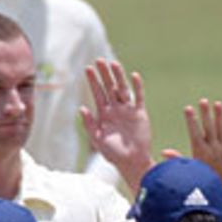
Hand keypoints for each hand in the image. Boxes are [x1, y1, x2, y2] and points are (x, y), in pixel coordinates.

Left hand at [80, 59, 152, 188]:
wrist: (131, 161)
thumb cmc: (112, 153)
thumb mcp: (97, 139)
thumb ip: (89, 124)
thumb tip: (82, 108)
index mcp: (104, 114)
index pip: (97, 94)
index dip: (93, 81)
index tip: (87, 68)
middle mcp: (115, 109)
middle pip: (109, 87)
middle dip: (104, 74)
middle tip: (99, 60)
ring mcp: (127, 110)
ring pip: (122, 89)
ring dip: (118, 76)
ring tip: (113, 63)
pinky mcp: (139, 113)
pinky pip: (138, 97)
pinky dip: (137, 86)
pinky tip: (133, 75)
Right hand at [183, 98, 221, 184]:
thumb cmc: (202, 177)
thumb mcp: (189, 168)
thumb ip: (177, 158)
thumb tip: (163, 152)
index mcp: (200, 152)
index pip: (194, 132)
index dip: (191, 120)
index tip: (188, 109)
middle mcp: (212, 148)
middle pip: (209, 128)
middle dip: (205, 114)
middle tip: (203, 101)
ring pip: (221, 129)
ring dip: (219, 115)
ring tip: (216, 103)